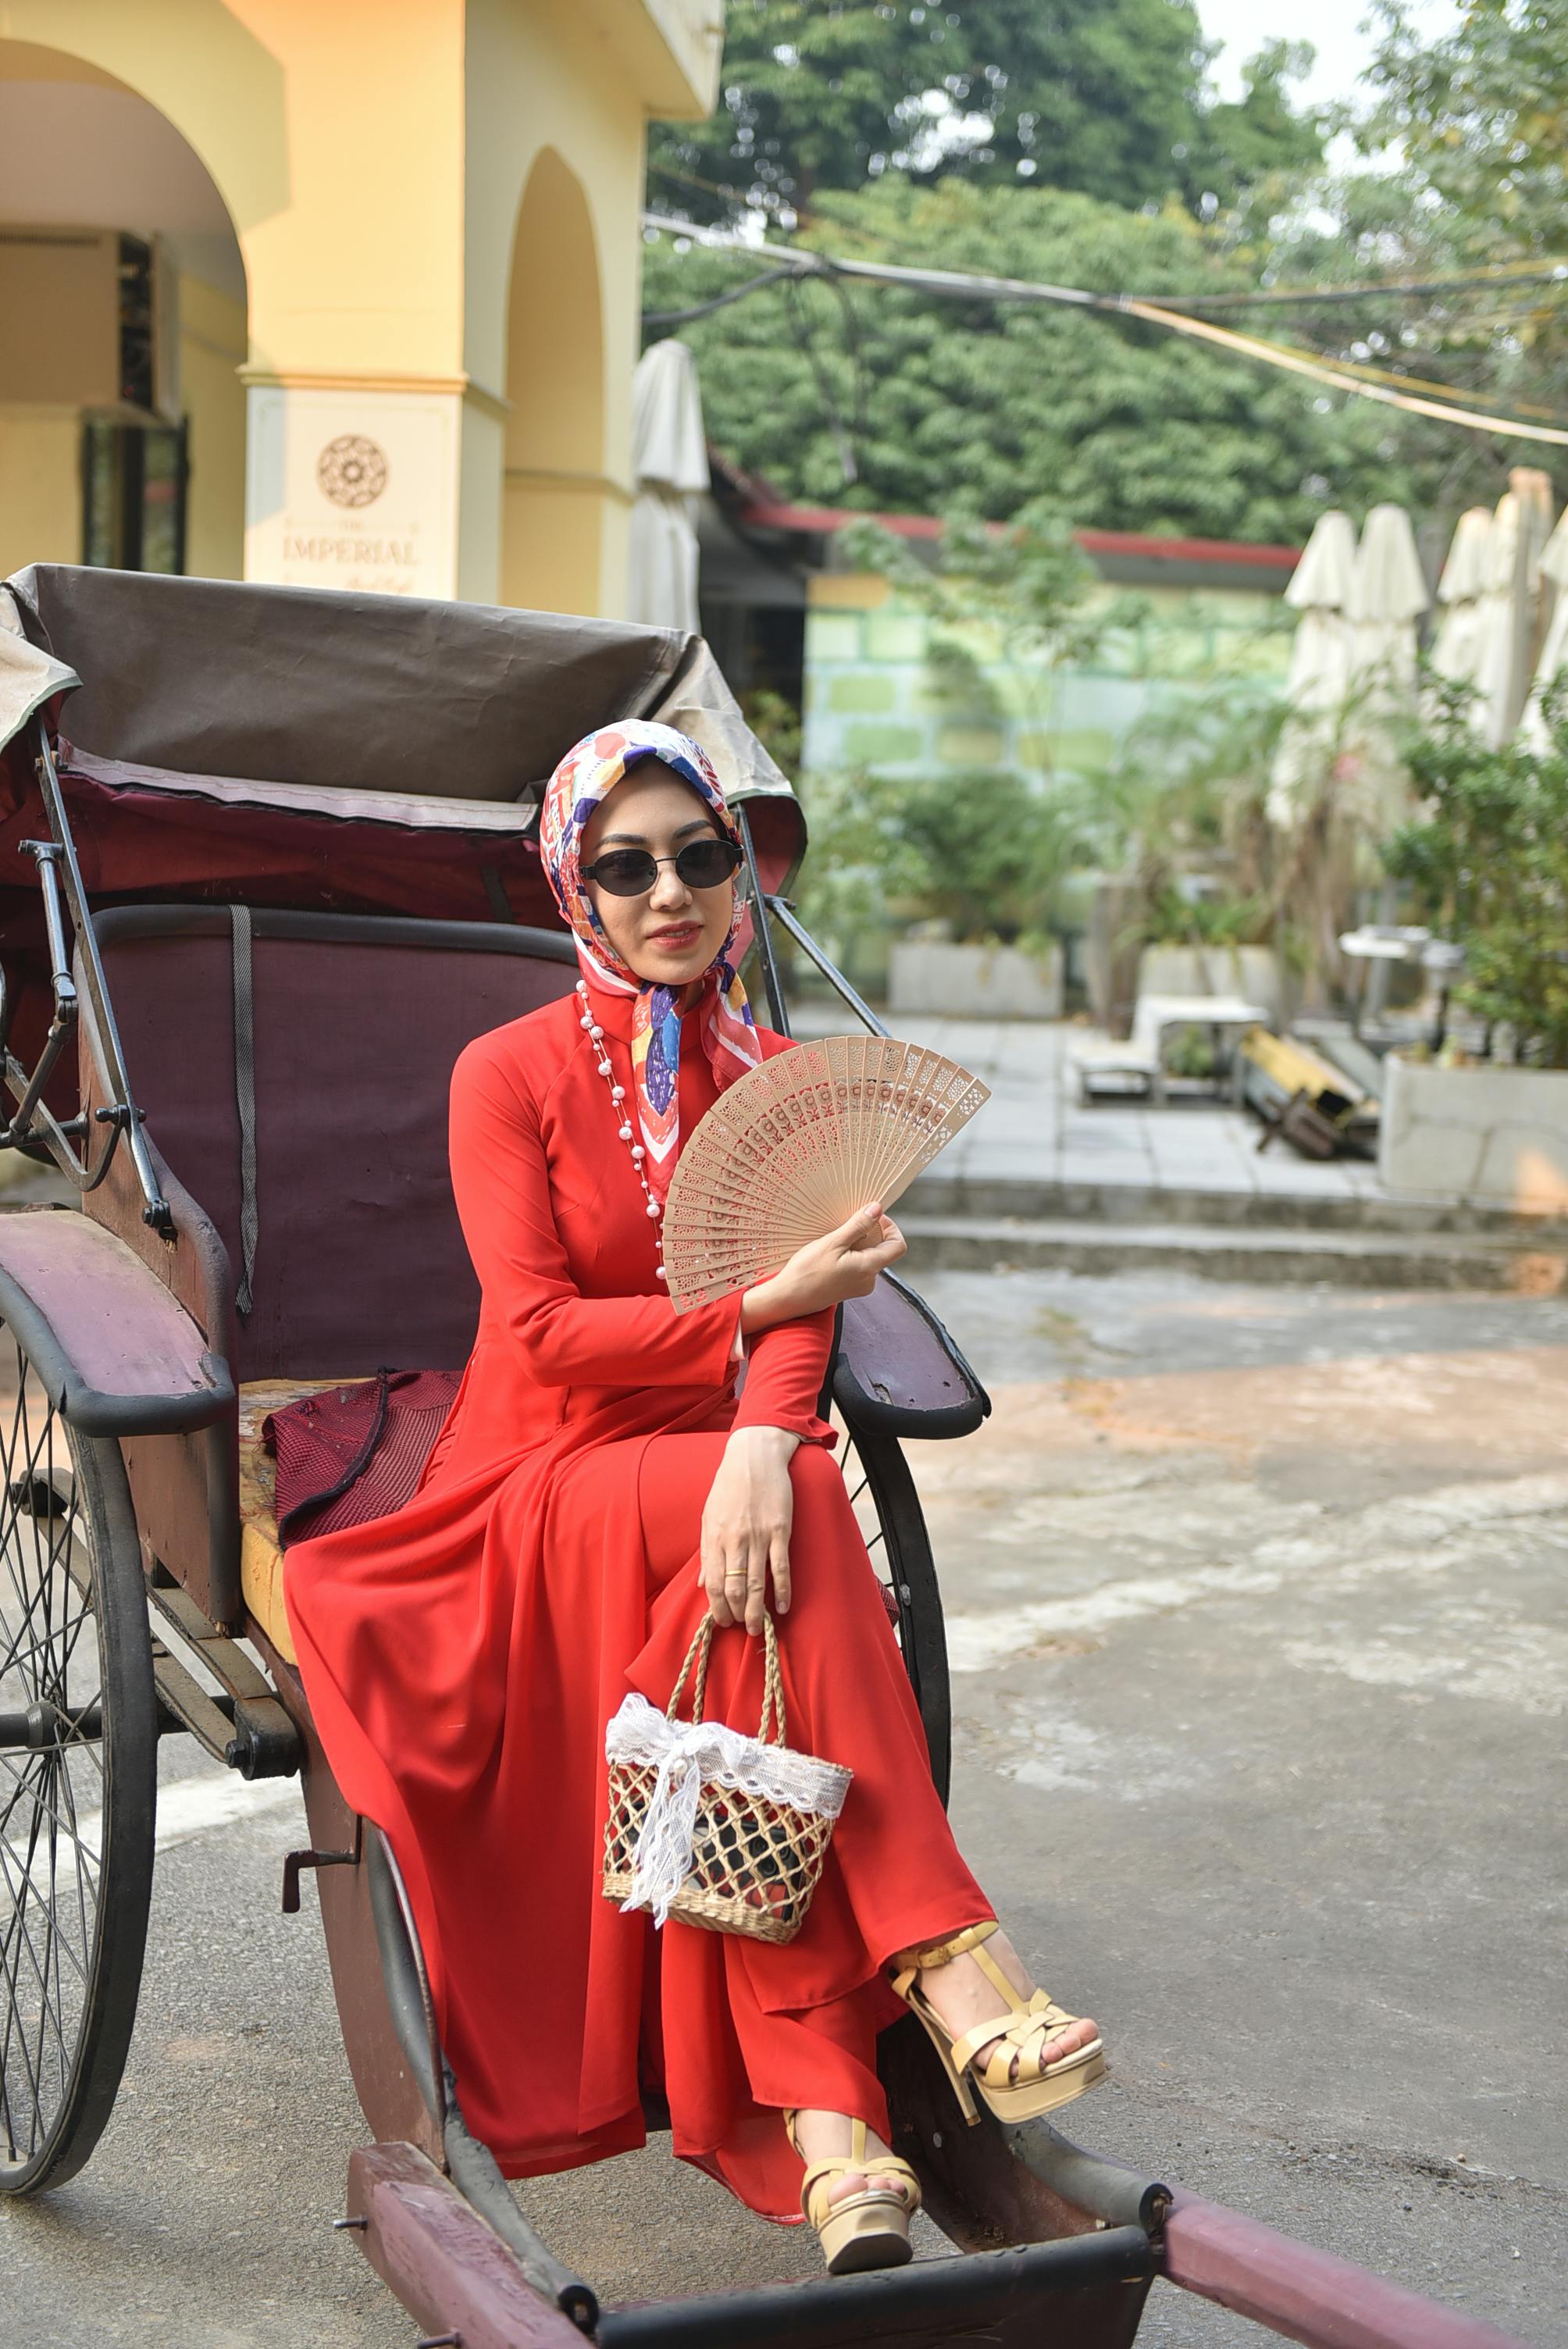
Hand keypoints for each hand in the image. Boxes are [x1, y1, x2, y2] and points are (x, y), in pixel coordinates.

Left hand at [701, 1425, 799, 1633]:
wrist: (754, 1456)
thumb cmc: (729, 1485)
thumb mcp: (709, 1515)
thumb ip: (706, 1551)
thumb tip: (702, 1583)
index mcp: (714, 1537)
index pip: (713, 1582)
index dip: (717, 1606)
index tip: (721, 1621)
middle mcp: (734, 1540)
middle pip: (733, 1588)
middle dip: (735, 1613)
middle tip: (740, 1629)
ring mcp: (758, 1536)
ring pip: (755, 1583)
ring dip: (756, 1610)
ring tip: (756, 1627)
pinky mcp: (780, 1531)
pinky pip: (780, 1567)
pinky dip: (782, 1590)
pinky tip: (782, 1607)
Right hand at [740, 1203, 906, 1334]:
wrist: (787, 1299)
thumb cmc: (807, 1272)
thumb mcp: (833, 1243)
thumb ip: (858, 1225)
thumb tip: (877, 1209)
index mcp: (869, 1268)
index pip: (898, 1246)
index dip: (891, 1227)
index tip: (873, 1217)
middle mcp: (869, 1280)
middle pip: (883, 1250)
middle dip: (870, 1234)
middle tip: (848, 1225)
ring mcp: (859, 1286)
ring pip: (869, 1257)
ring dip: (858, 1244)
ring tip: (836, 1240)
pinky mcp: (849, 1288)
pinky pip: (858, 1266)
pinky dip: (850, 1255)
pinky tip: (831, 1253)